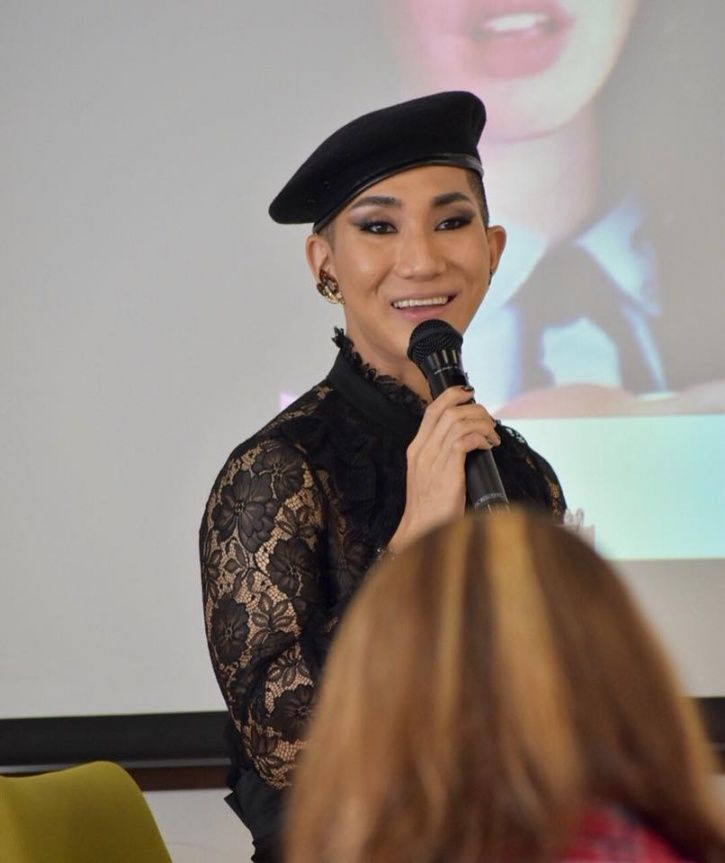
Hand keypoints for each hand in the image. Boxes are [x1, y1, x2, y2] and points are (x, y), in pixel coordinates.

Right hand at [388, 386, 499, 553]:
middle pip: (448, 412)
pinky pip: (465, 441)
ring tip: (493, 436)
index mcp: (416, 449)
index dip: (451, 396)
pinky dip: (480, 437)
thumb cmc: (430, 506)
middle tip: (489, 421)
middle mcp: (423, 451)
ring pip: (458, 423)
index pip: (432, 411)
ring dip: (482, 424)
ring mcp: (434, 461)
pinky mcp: (448, 472)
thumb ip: (439, 456)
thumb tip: (464, 441)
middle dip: (474, 409)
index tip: (469, 394)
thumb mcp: (427, 475)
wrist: (421, 530)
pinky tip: (488, 445)